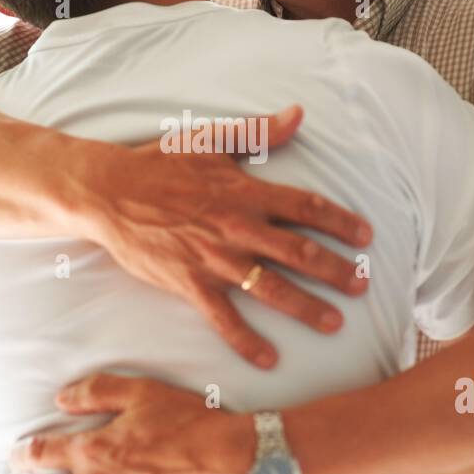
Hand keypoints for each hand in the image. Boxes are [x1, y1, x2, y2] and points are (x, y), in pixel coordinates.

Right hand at [87, 104, 370, 367]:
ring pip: (270, 287)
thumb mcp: (209, 140)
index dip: (339, 221)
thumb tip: (298, 115)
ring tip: (334, 322)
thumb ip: (258, 132)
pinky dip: (247, 340)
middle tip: (362, 286)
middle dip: (335, 270)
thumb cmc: (158, 164)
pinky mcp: (189, 284)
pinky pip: (223, 318)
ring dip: (305, 307)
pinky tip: (270, 358)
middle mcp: (236, 228)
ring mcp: (213, 259)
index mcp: (244, 192)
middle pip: (297, 252)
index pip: (304, 206)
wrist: (108, 193)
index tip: (365, 237)